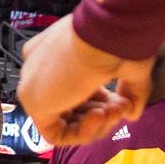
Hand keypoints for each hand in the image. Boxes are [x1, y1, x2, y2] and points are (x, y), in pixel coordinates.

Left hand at [16, 16, 151, 146]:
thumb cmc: (119, 38)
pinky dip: (83, 133)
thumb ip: (129, 90)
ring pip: (63, 121)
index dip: (102, 99)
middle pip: (69, 105)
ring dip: (96, 124)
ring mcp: (33, 83)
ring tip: (116, 109)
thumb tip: (132, 114)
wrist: (109, 30)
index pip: (74, 85)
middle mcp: (39, 64)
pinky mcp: (33, 101)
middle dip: (102, 112)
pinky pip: (55, 133)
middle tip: (124, 107)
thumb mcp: (130, 66)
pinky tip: (101, 117)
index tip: (123, 99)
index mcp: (56, 50)